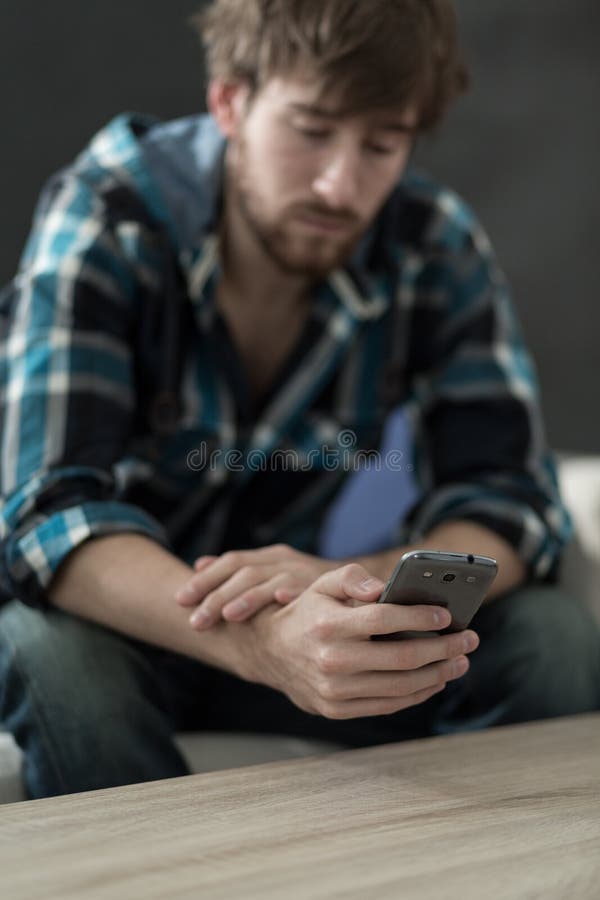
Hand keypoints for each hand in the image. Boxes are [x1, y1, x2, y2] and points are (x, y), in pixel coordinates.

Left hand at [174, 543, 332, 628]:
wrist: (357, 587)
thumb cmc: (305, 588)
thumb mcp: (270, 575)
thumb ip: (236, 572)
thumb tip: (197, 563)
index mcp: (268, 557)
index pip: (230, 561)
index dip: (204, 579)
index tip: (180, 600)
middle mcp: (283, 560)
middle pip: (243, 572)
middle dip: (217, 596)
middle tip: (196, 622)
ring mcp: (304, 571)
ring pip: (270, 579)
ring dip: (248, 598)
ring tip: (229, 616)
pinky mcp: (326, 585)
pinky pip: (308, 586)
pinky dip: (294, 592)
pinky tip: (282, 603)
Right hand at [247, 563, 478, 720]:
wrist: (270, 653)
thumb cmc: (307, 613)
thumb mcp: (322, 584)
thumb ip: (353, 577)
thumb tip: (386, 587)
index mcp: (328, 624)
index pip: (384, 620)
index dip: (419, 618)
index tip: (447, 616)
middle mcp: (331, 660)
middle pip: (401, 657)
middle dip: (443, 649)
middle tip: (468, 640)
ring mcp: (334, 690)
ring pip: (400, 686)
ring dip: (438, 674)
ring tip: (460, 661)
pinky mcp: (338, 710)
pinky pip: (388, 704)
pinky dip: (418, 693)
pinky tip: (436, 679)